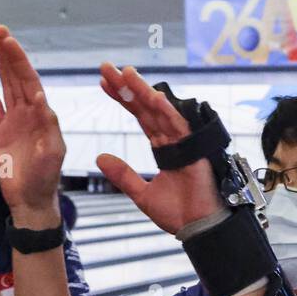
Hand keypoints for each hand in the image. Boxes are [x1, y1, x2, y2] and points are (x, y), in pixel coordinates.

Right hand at [0, 25, 65, 223]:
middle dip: (10, 55)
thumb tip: (41, 97)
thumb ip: (49, 126)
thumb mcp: (53, 153)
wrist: (31, 201)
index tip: (10, 42)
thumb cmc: (46, 180)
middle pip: (18, 78)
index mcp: (43, 116)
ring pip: (7, 87)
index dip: (20, 61)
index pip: (31, 82)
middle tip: (0, 31)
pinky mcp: (1, 132)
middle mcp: (29, 115)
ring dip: (2, 65)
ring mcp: (15, 122)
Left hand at [95, 63, 224, 235]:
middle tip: (107, 67)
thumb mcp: (141, 194)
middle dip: (127, 87)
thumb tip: (99, 157)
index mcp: (163, 148)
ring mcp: (185, 142)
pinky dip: (167, 110)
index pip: (140, 116)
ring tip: (125, 73)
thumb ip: (123, 175)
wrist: (196, 228)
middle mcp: (173, 140)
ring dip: (143, 91)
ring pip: (161, 110)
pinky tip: (153, 96)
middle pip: (147, 107)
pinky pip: (180, 125)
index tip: (104, 83)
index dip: (123, 99)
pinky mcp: (195, 149)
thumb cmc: (177, 213)